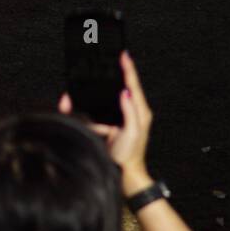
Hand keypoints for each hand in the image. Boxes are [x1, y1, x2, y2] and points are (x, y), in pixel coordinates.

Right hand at [59, 51, 152, 194]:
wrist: (125, 175)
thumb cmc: (129, 156)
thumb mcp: (131, 133)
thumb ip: (129, 112)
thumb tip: (125, 92)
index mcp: (140, 112)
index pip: (134, 85)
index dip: (128, 68)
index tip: (124, 55)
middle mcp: (134, 113)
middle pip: (124, 88)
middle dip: (116, 77)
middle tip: (113, 61)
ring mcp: (124, 119)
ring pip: (110, 101)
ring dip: (100, 99)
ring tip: (96, 100)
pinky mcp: (115, 125)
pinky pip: (102, 114)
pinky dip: (94, 115)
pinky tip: (89, 119)